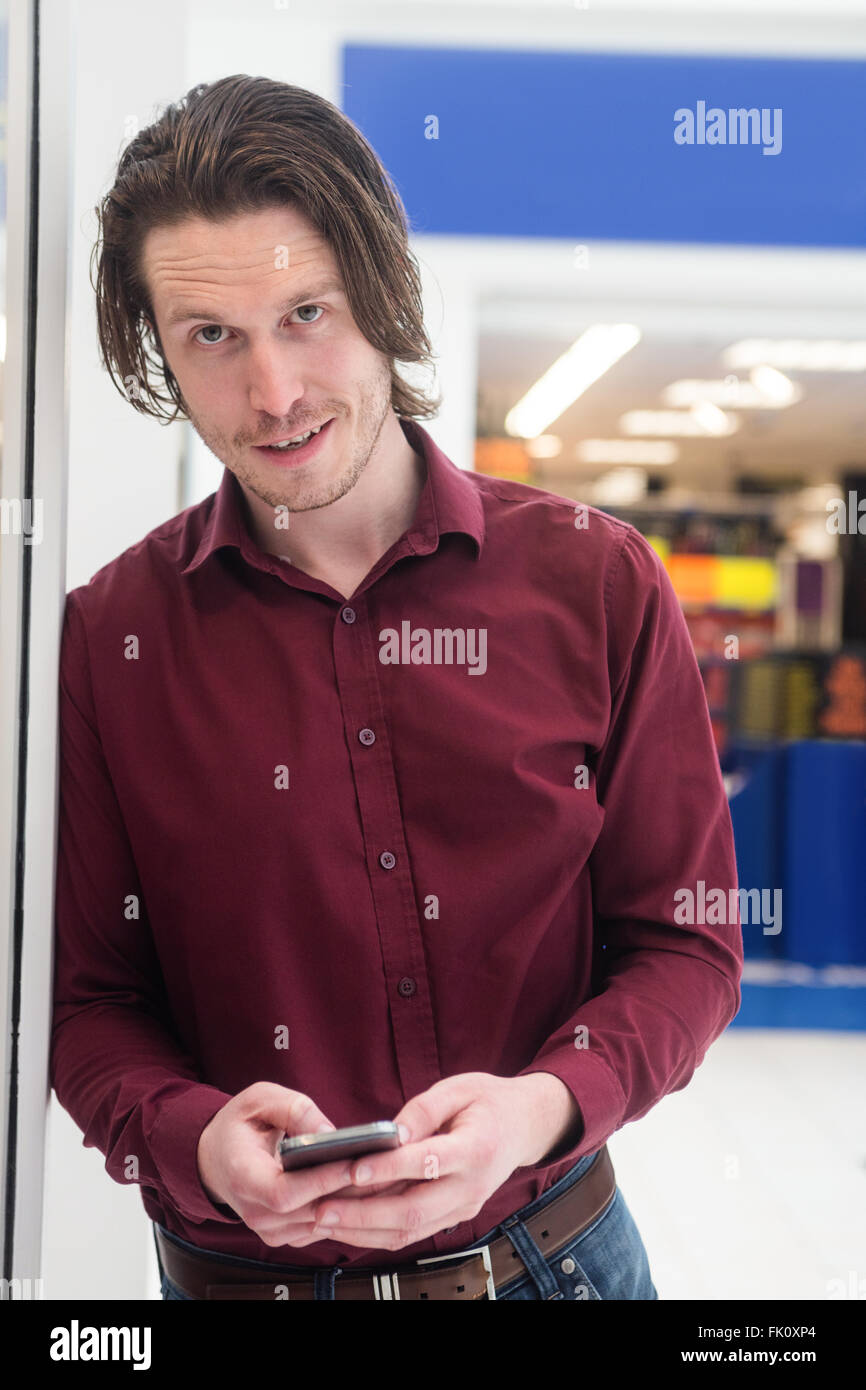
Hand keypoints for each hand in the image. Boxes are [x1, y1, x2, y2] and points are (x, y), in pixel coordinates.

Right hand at [196, 1082, 401, 1247]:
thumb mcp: (259, 1099)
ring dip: (356, 1202)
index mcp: (242, 1176)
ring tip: (390, 1176)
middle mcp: (254, 1211)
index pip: (285, 1192)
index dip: (322, 1180)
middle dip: (352, 1190)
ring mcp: (270, 1228)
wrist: (216, 1158)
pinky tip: (372, 1188)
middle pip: (311, 1211)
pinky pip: (323, 1228)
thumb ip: (293, 1109)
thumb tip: (328, 1132)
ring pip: (323, 1223)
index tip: (355, 1161)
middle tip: (390, 1167)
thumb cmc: (239, 1125)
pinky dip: (348, 1210)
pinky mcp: (286, 1234)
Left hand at [299, 1071, 581, 1251]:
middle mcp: (471, 1187)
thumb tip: (388, 1134)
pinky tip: (347, 1225)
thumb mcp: (459, 1088)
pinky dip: (377, 1233)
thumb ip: (423, 1110)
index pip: (427, 1164)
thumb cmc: (488, 1101)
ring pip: (409, 1231)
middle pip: (413, 1211)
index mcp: (476, 1149)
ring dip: (363, 1230)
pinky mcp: (453, 1217)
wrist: (524, 1127)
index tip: (353, 1168)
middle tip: (321, 1208)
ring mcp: (463, 1208)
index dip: (388, 1169)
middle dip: (362, 1214)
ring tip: (323, 1221)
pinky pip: (412, 1232)